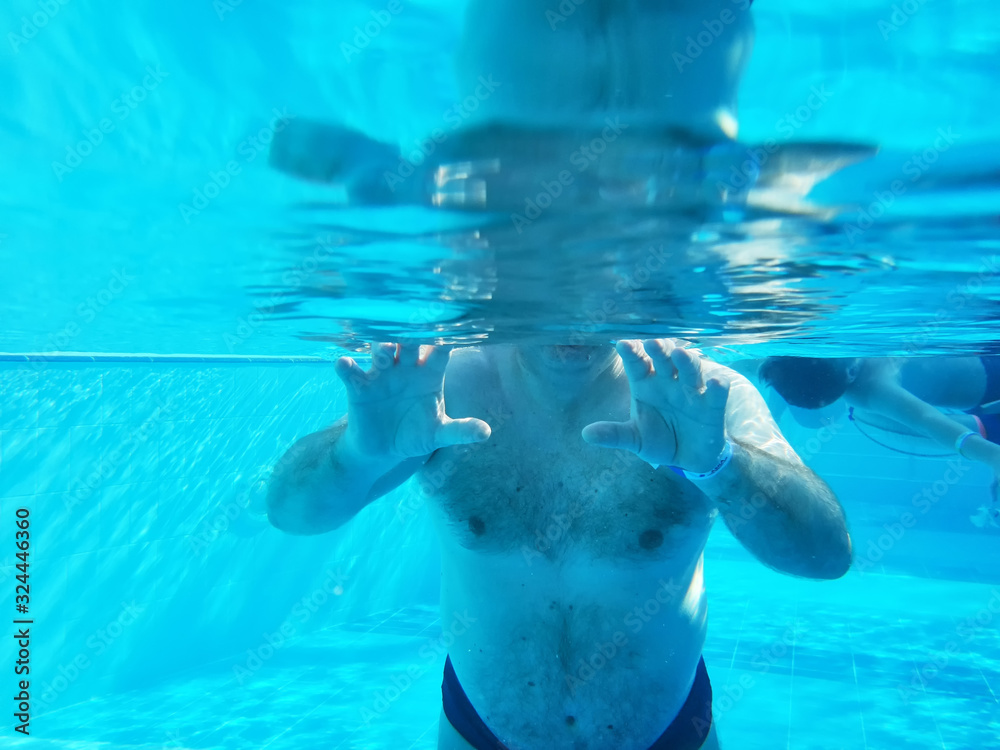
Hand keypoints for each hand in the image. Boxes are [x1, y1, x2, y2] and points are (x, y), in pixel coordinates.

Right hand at [334, 343, 490, 460]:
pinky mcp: (359, 387)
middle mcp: (406, 367)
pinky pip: (351, 373)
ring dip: (380, 348)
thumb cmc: (415, 435)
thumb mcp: (438, 435)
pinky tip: (343, 364)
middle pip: (409, 344)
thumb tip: (486, 433)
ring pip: (380, 352)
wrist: (384, 450)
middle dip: (410, 336)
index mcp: (430, 374)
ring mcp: (382, 374)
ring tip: (382, 352)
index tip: (448, 328)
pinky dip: (346, 367)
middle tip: (411, 325)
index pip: (440, 351)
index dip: (444, 340)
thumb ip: (460, 430)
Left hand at [582, 339, 729, 471]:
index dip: (631, 353)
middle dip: (659, 350)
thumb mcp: (635, 439)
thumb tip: (585, 434)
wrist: (688, 458)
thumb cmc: (659, 439)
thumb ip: (614, 435)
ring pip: (690, 371)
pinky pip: (715, 395)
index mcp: (646, 384)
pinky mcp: (712, 406)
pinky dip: (717, 388)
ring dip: (687, 362)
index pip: (637, 364)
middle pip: (664, 360)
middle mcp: (668, 382)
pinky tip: (717, 382)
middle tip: (652, 341)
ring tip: (681, 354)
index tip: (622, 343)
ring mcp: (691, 391)